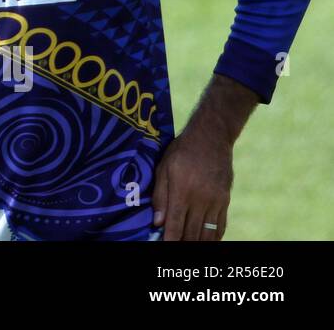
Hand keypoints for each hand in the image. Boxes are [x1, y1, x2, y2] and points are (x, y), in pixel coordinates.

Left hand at [152, 125, 232, 239]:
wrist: (211, 137)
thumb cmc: (182, 151)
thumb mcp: (164, 168)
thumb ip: (160, 196)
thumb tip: (157, 222)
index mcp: (182, 191)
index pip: (175, 224)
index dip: (170, 239)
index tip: (165, 246)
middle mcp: (201, 199)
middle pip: (192, 232)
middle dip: (183, 243)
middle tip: (175, 247)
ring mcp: (216, 201)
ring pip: (207, 232)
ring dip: (198, 243)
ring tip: (189, 246)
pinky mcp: (225, 200)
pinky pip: (220, 225)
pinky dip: (214, 237)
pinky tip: (207, 241)